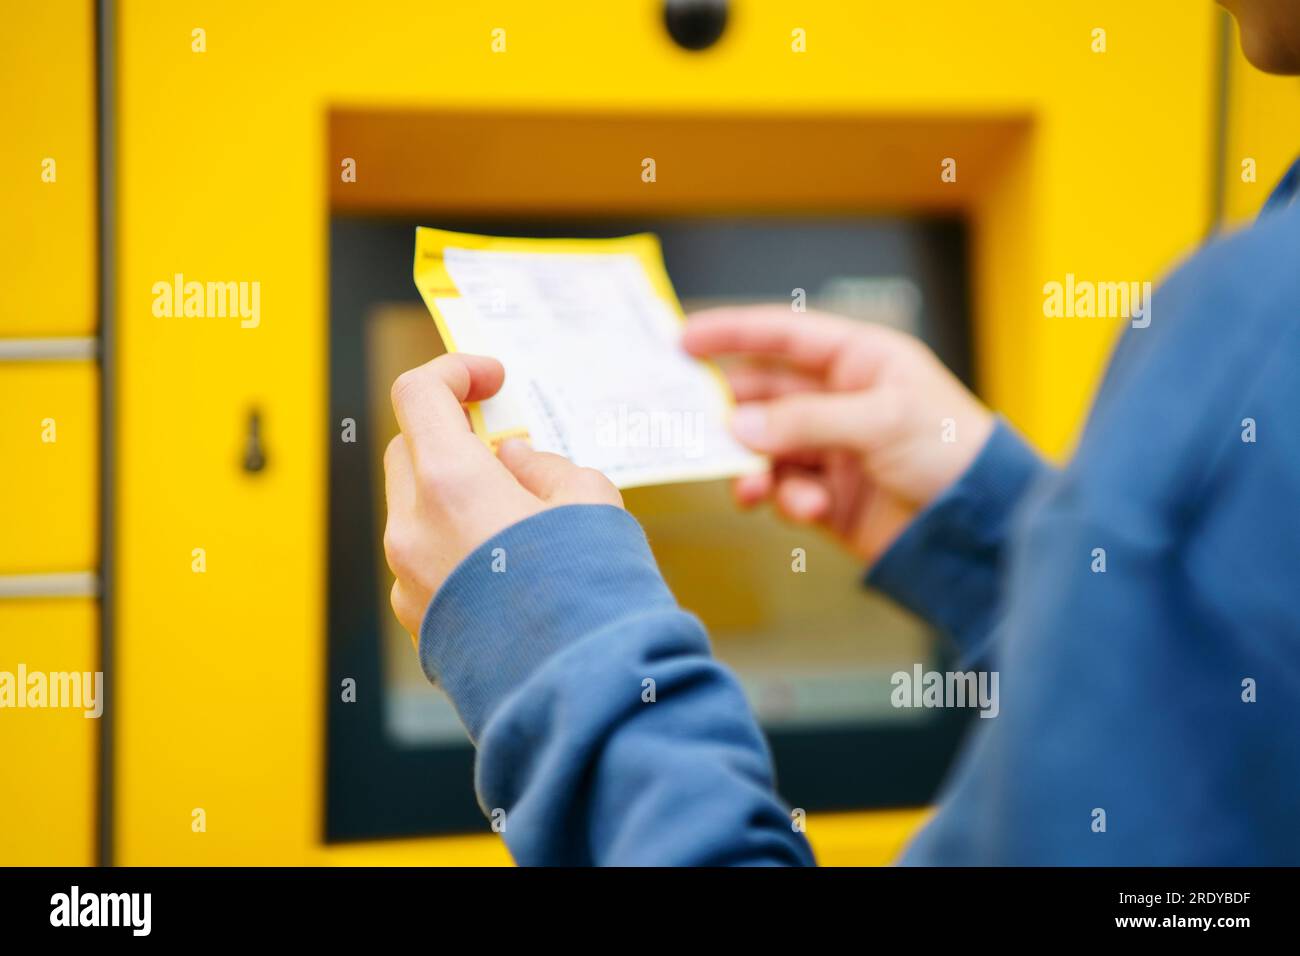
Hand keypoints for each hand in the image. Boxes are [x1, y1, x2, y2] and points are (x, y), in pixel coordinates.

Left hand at [383, 353, 622, 637]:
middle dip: (452, 436)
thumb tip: (512, 461)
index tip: (491, 379)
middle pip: (408, 450)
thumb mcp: (589, 499)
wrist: (581, 691)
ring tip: (518, 519)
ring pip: (414, 510)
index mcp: (450, 484)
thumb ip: (542, 465)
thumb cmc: (591, 590)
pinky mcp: (417, 622)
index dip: (453, 371)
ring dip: (453, 496)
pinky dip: (454, 546)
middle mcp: (412, 529)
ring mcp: (407, 580)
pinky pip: (424, 562)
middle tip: (508, 450)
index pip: (417, 395)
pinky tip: (508, 570)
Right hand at [684, 306, 993, 562]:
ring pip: (766, 449)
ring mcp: (832, 449)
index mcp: (859, 361)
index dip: (733, 334)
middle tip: (694, 429)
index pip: (785, 337)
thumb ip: (805, 420)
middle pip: (764, 396)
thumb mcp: (881, 421)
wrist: (982, 528)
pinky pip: (783, 490)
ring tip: (752, 486)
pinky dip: (783, 498)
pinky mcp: (828, 496)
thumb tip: (738, 426)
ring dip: (754, 466)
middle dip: (732, 414)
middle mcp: (840, 400)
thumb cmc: (952, 451)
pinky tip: (803, 507)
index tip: (683, 340)